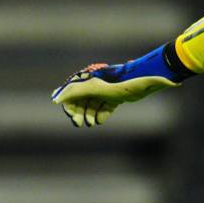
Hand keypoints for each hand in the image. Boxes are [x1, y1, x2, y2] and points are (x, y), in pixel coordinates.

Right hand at [51, 44, 184, 126]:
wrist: (148, 79)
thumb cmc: (123, 82)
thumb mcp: (97, 88)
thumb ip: (75, 92)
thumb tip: (55, 98)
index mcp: (90, 79)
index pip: (72, 93)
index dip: (70, 106)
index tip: (74, 118)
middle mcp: (98, 83)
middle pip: (82, 100)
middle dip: (80, 112)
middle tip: (81, 123)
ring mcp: (108, 89)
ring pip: (94, 103)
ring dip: (90, 113)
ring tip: (92, 122)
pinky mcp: (118, 95)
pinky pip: (106, 105)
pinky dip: (102, 113)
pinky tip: (100, 120)